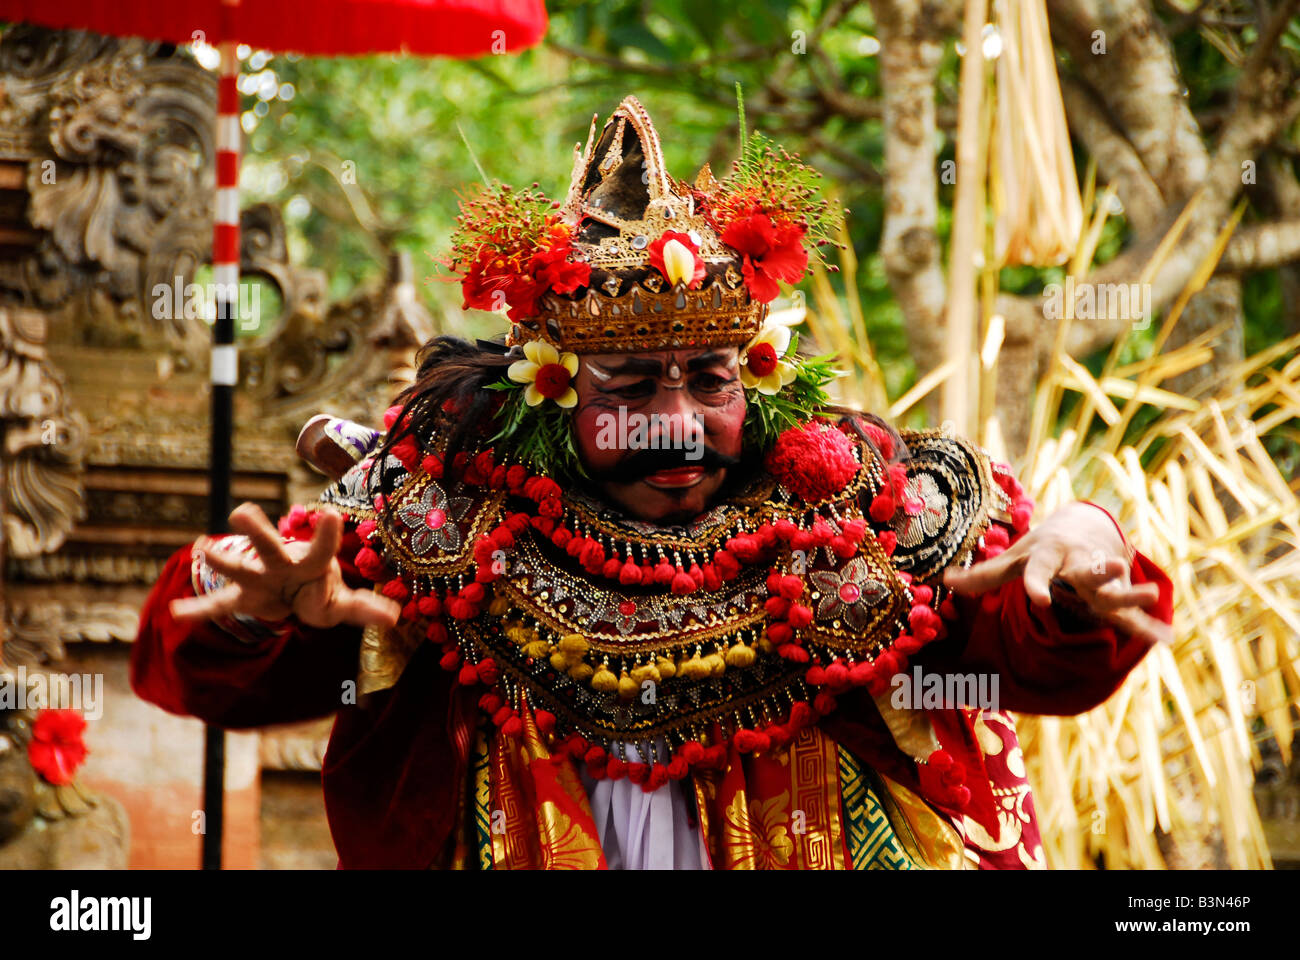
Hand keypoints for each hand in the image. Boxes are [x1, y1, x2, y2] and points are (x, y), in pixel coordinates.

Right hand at [169, 502, 400, 630]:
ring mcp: (257, 580)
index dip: (324, 535)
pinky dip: (198, 611)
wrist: (290, 594)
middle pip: (269, 547)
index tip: (330, 513)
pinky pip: (217, 606)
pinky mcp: (241, 599)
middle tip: (242, 511)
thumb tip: (395, 619)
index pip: (319, 549)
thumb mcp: (340, 604)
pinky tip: (176, 613)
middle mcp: (280, 564)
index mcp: (310, 563)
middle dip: (257, 531)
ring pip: (239, 569)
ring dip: (222, 560)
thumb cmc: (318, 592)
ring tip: (203, 548)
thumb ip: (363, 610)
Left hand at [942, 501, 1171, 647]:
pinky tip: (1166, 638)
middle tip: (1114, 565)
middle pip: (1086, 571)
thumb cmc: (1041, 550)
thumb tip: (945, 580)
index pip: (1038, 571)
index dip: (1037, 584)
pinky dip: (1148, 626)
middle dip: (1101, 570)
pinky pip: (1131, 613)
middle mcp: (1076, 565)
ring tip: (1152, 593)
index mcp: (1048, 557)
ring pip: (1115, 588)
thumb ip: (983, 575)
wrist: (1085, 528)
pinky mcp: (1116, 593)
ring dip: (1133, 592)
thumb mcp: (1013, 559)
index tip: (1039, 600)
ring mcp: (1100, 579)